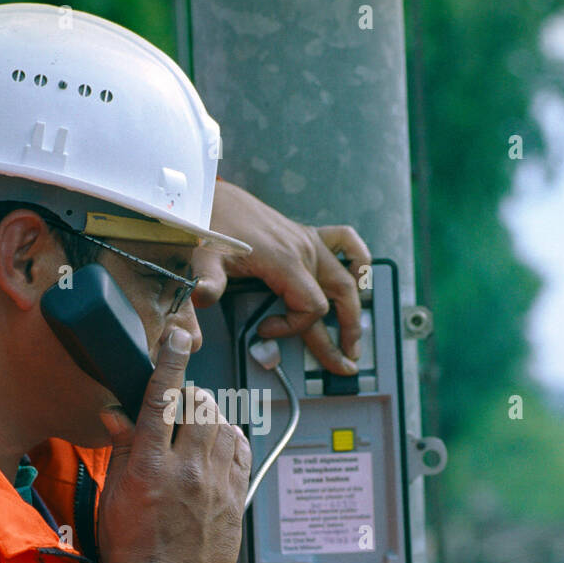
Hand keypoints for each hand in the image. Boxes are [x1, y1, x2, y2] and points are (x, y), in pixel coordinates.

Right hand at [96, 327, 251, 562]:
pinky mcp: (237, 499)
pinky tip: (219, 445)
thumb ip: (122, 450)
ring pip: (223, 424)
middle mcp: (188, 469)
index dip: (171, 360)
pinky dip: (230, 438)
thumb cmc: (130, 550)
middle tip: (177, 405)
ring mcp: (217, 484)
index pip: (162, 398)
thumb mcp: (112, 498)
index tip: (177, 336)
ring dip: (209, 416)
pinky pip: (241, 451)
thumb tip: (119, 412)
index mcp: (150, 466)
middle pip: (199, 405)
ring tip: (194, 429)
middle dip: (189, 396)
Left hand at [194, 179, 371, 375]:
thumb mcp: (204, 258)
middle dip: (345, 333)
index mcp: (286, 261)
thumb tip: (204, 297)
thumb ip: (207, 280)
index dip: (292, 328)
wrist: (210, 200)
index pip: (312, 308)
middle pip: (340, 297)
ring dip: (355, 307)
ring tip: (355, 336)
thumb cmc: (210, 227)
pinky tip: (359, 276)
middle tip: (345, 362)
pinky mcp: (305, 234)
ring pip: (347, 278)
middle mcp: (305, 250)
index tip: (264, 330)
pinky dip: (357, 259)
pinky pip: (345, 242)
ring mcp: (308, 241)